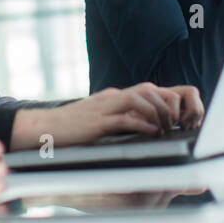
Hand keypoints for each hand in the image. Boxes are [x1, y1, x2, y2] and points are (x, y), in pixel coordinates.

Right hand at [9, 83, 203, 149]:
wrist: (41, 130)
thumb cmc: (71, 131)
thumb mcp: (100, 121)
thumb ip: (120, 120)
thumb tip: (145, 129)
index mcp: (115, 97)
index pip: (152, 89)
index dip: (171, 100)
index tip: (182, 118)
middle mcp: (113, 97)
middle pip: (152, 89)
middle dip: (170, 105)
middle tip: (178, 124)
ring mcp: (105, 108)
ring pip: (142, 98)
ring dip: (160, 113)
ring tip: (168, 129)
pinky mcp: (97, 122)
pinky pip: (126, 118)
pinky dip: (143, 124)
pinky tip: (153, 133)